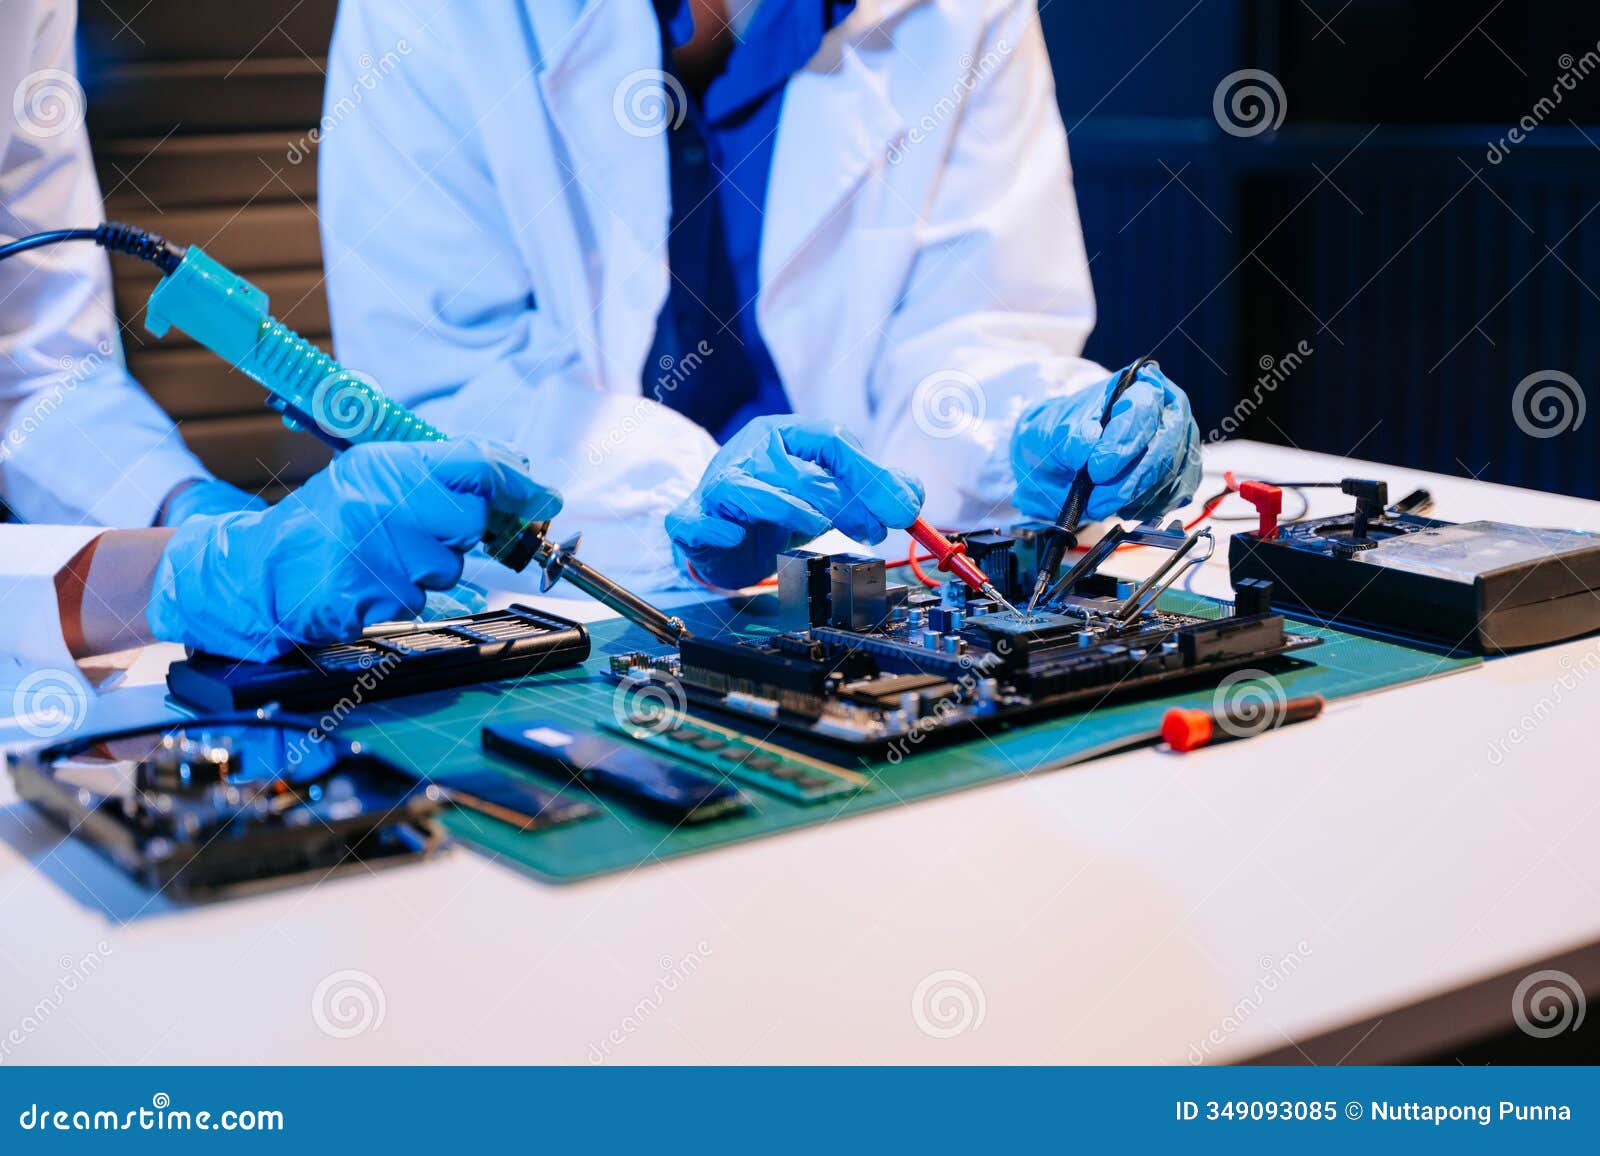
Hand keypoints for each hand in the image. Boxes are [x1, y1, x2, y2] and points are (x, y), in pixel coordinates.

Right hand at [147, 440, 560, 659]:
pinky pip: (414, 602)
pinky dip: (397, 596)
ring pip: (446, 569)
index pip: (474, 463)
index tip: (542, 495)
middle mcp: (380, 504)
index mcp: (384, 464)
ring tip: (380, 557)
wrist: (261, 569)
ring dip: (424, 569)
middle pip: (468, 523)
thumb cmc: (325, 520)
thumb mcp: (372, 474)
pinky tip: (365, 582)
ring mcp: (372, 554)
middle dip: (456, 535)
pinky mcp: (364, 598)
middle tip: (421, 532)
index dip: (516, 481)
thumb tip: (513, 467)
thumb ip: (438, 469)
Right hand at [665, 416, 923, 588]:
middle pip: (796, 468)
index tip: (901, 508)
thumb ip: (871, 490)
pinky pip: (697, 522)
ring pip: (750, 491)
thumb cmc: (778, 507)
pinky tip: (734, 538)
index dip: (870, 476)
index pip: (830, 440)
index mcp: (783, 434)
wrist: (725, 536)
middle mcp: (747, 452)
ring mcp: (716, 485)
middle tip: (873, 529)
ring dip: (788, 509)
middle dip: (841, 501)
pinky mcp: (692, 520)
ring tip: (819, 526)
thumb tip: (910, 495)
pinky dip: (714, 531)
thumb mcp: (830, 494)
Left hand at [1010, 362, 1200, 524]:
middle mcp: (1167, 408)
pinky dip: (1148, 507)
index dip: (1122, 442)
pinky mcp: (1182, 471)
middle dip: (1130, 478)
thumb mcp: (1055, 431)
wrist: (1066, 461)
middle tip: (1098, 500)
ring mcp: (1180, 440)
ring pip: (1171, 472)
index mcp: (1138, 384)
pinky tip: (1122, 507)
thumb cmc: (1064, 437)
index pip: (1143, 408)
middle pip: (1165, 442)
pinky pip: (1176, 493)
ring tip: (1100, 505)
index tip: (1096, 470)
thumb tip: (1087, 445)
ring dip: (1134, 496)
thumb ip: (1071, 437)